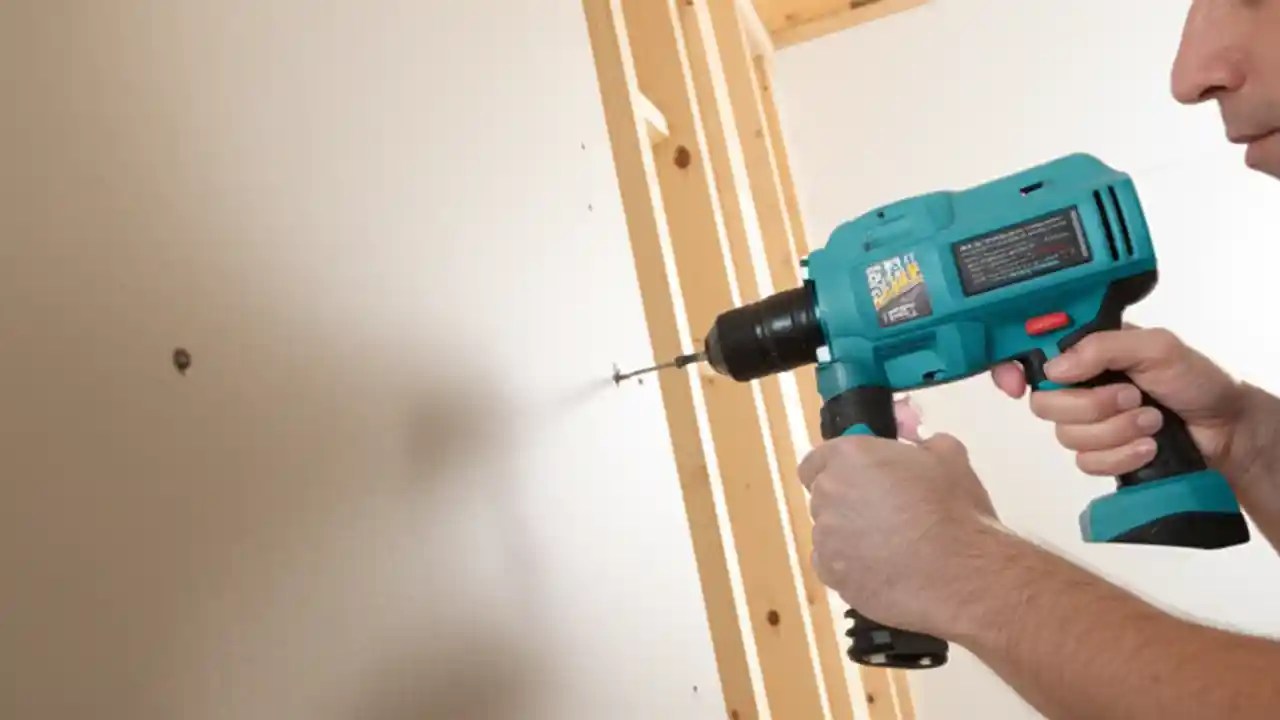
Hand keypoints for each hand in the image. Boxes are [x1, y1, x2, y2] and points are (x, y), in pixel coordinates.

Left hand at [798, 433, 1007, 636]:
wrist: (958, 576)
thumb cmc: (954, 510)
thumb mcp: (950, 458)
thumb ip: (924, 446)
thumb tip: (920, 449)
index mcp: (849, 456)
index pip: (817, 461)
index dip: (838, 469)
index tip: (862, 479)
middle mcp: (827, 493)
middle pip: (824, 496)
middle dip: (848, 502)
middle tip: (887, 513)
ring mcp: (825, 537)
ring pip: (829, 532)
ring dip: (851, 536)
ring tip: (892, 548)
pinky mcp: (830, 574)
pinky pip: (833, 565)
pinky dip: (852, 567)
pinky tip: (885, 571)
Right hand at [991, 326, 1247, 477]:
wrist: (1224, 429)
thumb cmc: (1194, 379)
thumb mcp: (1155, 346)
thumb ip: (1103, 348)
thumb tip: (1054, 369)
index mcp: (1083, 352)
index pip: (1027, 356)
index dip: (1009, 371)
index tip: (1014, 386)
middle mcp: (1078, 386)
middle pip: (1043, 404)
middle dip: (1091, 406)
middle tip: (1131, 396)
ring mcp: (1087, 423)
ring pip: (1066, 437)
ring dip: (1115, 431)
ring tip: (1151, 421)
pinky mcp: (1100, 455)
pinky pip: (1086, 463)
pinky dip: (1120, 456)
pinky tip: (1147, 447)